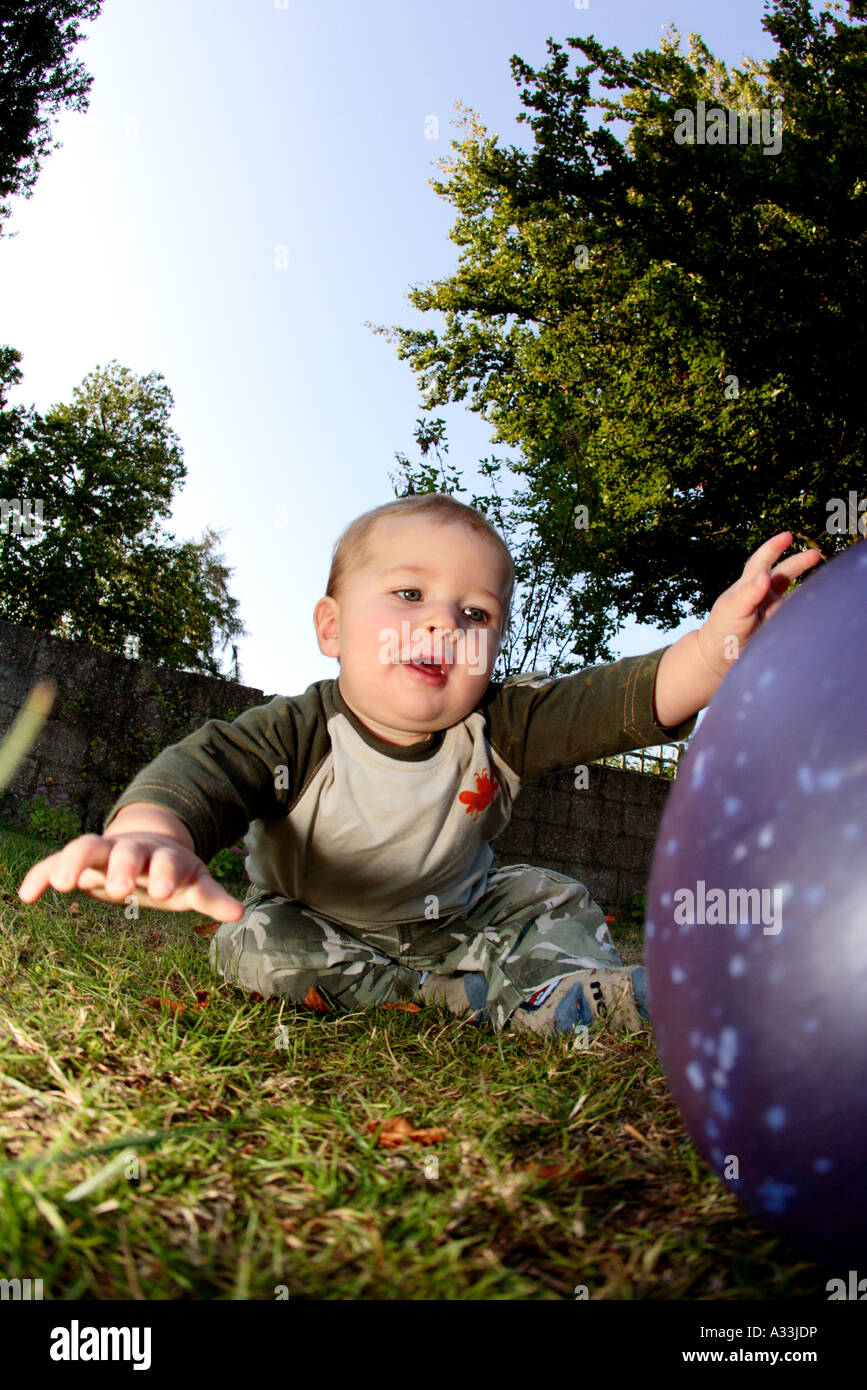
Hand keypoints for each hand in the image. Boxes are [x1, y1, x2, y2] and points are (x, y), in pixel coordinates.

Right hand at [17, 831, 245, 920]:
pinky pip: (54, 863)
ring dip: (74, 863)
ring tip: (64, 885)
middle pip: (124, 850)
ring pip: (86, 847)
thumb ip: (210, 897)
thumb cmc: (171, 871)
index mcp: (162, 855)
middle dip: (122, 866)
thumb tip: (239, 913)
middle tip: (120, 888)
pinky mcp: (79, 861)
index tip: (161, 892)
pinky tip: (27, 895)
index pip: (164, 861)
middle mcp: (131, 849)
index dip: (163, 874)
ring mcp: (103, 851)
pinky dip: (41, 875)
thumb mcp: (192, 882)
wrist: (147, 842)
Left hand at [696, 531, 823, 679]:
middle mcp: (763, 594)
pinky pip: (796, 612)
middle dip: (799, 562)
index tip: (788, 536)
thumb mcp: (732, 609)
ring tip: (825, 581)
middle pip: (785, 573)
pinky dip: (806, 608)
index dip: (775, 547)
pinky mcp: (779, 625)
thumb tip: (765, 576)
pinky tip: (818, 606)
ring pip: (794, 592)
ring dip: (807, 586)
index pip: (763, 560)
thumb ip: (749, 593)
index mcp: (749, 584)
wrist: (719, 658)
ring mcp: (772, 609)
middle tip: (816, 555)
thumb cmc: (721, 629)